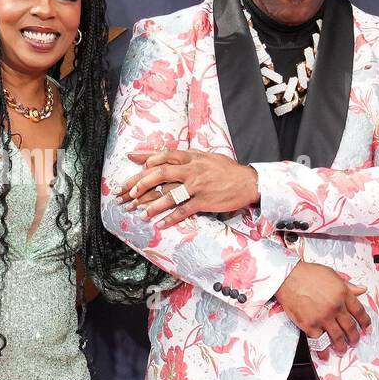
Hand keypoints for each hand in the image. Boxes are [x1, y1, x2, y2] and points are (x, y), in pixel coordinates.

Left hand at [115, 149, 259, 228]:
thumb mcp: (206, 157)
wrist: (249, 182)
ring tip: (140, 213)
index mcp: (192, 157)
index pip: (163, 155)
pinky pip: (183, 211)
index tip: (132, 166)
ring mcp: (198, 186)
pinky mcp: (204, 201)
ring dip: (152, 205)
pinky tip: (160, 224)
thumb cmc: (227, 170)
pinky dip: (170, 218)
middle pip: (160, 173)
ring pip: (169, 195)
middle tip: (129, 194)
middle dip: (141, 184)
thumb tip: (170, 155)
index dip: (145, 159)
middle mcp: (192, 170)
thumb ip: (187, 156)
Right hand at [274, 261, 370, 354]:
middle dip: (354, 337)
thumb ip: (348, 285)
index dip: (365, 322)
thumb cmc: (308, 274)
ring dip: (342, 346)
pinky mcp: (310, 325)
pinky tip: (326, 354)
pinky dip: (324, 351)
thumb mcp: (333, 275)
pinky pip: (320, 341)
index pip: (360, 312)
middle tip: (355, 341)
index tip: (366, 328)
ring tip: (342, 350)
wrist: (287, 277)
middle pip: (350, 327)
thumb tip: (362, 289)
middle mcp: (335, 307)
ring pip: (338, 337)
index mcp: (343, 294)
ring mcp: (323, 317)